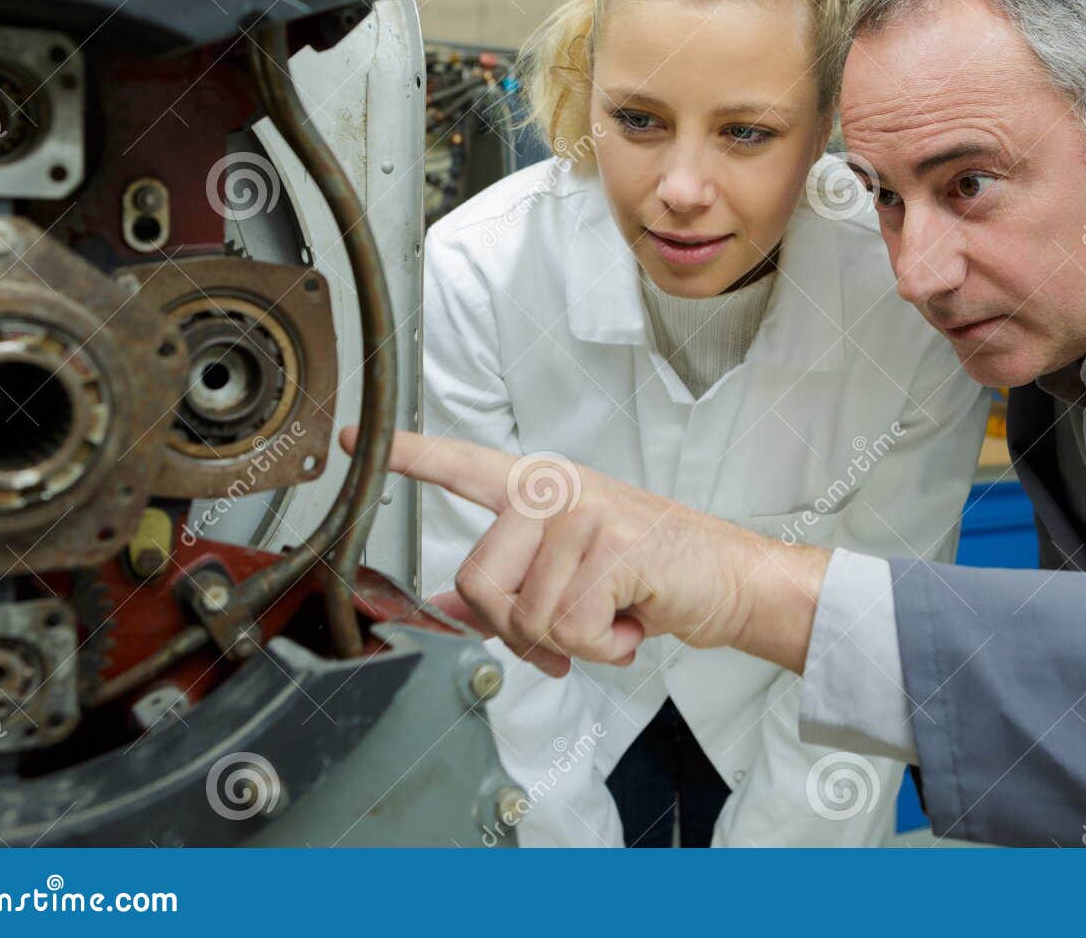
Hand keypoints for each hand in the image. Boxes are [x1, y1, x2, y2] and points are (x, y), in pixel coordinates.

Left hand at [337, 428, 828, 676]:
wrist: (730, 580)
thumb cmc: (650, 576)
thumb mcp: (569, 577)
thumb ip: (505, 590)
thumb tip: (442, 612)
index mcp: (539, 489)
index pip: (461, 464)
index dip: (406, 455)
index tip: (355, 439)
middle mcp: (555, 490)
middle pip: (480, 584)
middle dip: (521, 631)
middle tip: (571, 629)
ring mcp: (584, 513)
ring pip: (527, 618)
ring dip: (573, 643)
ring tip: (613, 616)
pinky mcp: (614, 545)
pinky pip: (570, 629)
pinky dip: (603, 647)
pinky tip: (632, 621)